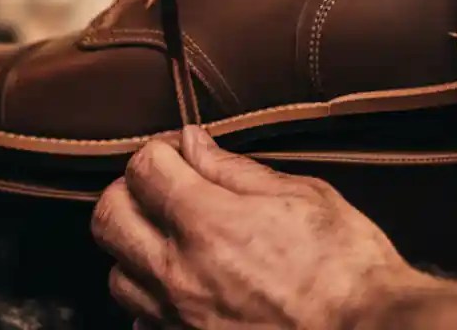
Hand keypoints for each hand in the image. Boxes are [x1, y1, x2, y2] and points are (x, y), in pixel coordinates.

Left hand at [90, 127, 430, 328]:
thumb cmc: (348, 270)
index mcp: (207, 222)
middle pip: (108, 218)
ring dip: (137, 250)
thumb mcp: (305, 196)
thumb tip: (196, 145)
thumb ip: (237, 171)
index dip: (159, 151)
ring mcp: (178, 318)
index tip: (179, 154)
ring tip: (173, 244)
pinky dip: (153, 303)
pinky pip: (143, 323)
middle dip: (130, 194)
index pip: (142, 167)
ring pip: (117, 275)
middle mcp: (179, 273)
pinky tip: (186, 291)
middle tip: (163, 191)